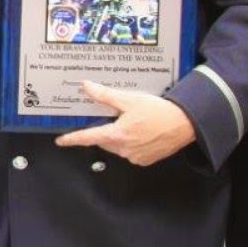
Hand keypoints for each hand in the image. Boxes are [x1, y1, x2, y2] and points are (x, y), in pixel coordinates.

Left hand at [55, 81, 194, 165]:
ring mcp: (135, 157)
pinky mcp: (145, 160)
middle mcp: (124, 149)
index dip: (72, 139)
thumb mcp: (130, 99)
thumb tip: (87, 87)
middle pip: (104, 140)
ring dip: (119, 135)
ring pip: (117, 146)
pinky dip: (131, 142)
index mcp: (117, 135)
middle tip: (117, 116)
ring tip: (134, 122)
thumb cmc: (159, 111)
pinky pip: (130, 152)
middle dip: (106, 129)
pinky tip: (142, 131)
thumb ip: (105, 95)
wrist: (186, 123)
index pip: (88, 138)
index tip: (61, 141)